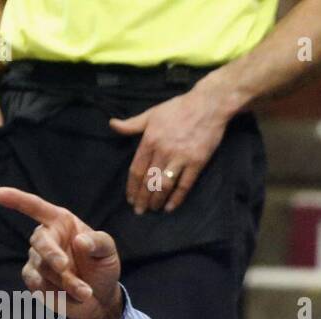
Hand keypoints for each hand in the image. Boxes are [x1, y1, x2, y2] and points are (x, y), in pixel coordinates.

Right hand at [0, 186, 123, 318]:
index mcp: (61, 222)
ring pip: (44, 268)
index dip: (18, 200)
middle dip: (51, 254)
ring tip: (86, 292)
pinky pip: (37, 283)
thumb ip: (98, 242)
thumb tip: (80, 240)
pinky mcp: (33, 279)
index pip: (36, 207)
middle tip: (64, 266)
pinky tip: (69, 296)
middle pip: (40, 241)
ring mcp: (37, 258)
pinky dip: (55, 292)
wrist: (100, 297)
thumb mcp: (108, 251)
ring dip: (67, 282)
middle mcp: (46, 237)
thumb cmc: (102, 266)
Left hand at [110, 84, 229, 213]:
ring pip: (164, 185)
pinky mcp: (197, 163)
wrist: (207, 105)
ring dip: (157, 200)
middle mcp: (163, 151)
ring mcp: (180, 158)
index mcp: (150, 140)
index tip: (130, 198)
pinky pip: (184, 185)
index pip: (136, 169)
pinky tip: (170, 207)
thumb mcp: (152, 113)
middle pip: (149, 181)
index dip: (132, 187)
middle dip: (142, 198)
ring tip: (152, 209)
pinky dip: (176, 198)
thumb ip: (132, 124)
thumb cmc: (178, 108)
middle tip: (139, 211)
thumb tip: (112, 124)